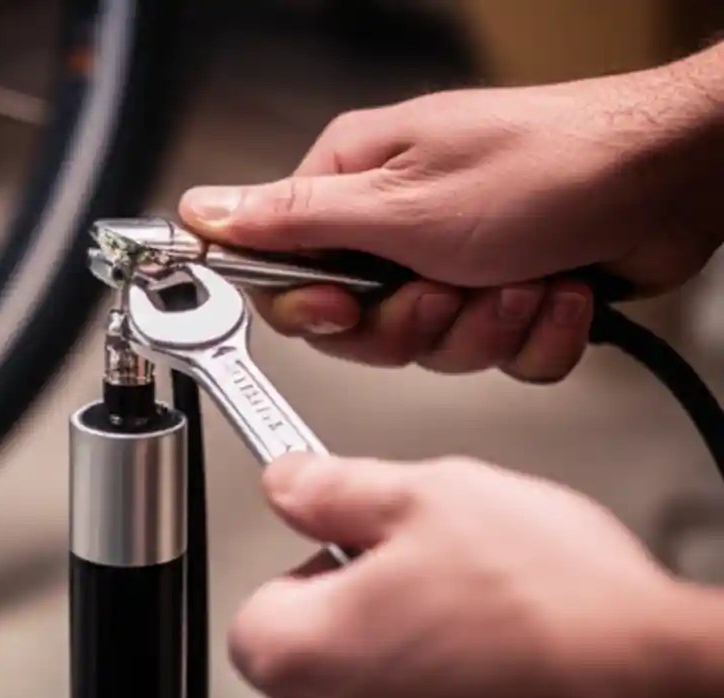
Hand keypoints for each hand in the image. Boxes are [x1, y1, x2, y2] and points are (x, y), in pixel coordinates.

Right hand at [179, 47, 723, 381]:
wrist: (670, 178)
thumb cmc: (545, 167)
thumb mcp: (398, 204)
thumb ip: (291, 222)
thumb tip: (202, 213)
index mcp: (356, 187)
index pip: (288, 272)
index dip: (314, 307)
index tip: (344, 308)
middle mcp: (400, 225)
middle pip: (363, 325)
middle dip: (418, 322)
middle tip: (450, 288)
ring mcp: (457, 260)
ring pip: (433, 347)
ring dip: (487, 325)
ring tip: (523, 278)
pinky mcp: (507, 295)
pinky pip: (494, 355)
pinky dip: (533, 334)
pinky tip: (558, 288)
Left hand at [231, 454, 723, 697]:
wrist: (650, 680)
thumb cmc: (544, 604)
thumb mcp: (423, 497)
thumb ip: (333, 489)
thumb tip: (291, 484)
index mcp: (296, 653)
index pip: (260, 605)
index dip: (312, 564)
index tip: (355, 543)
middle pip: (313, 651)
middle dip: (360, 605)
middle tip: (425, 570)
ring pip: (370, 686)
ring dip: (405, 649)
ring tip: (474, 613)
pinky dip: (444, 688)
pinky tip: (495, 657)